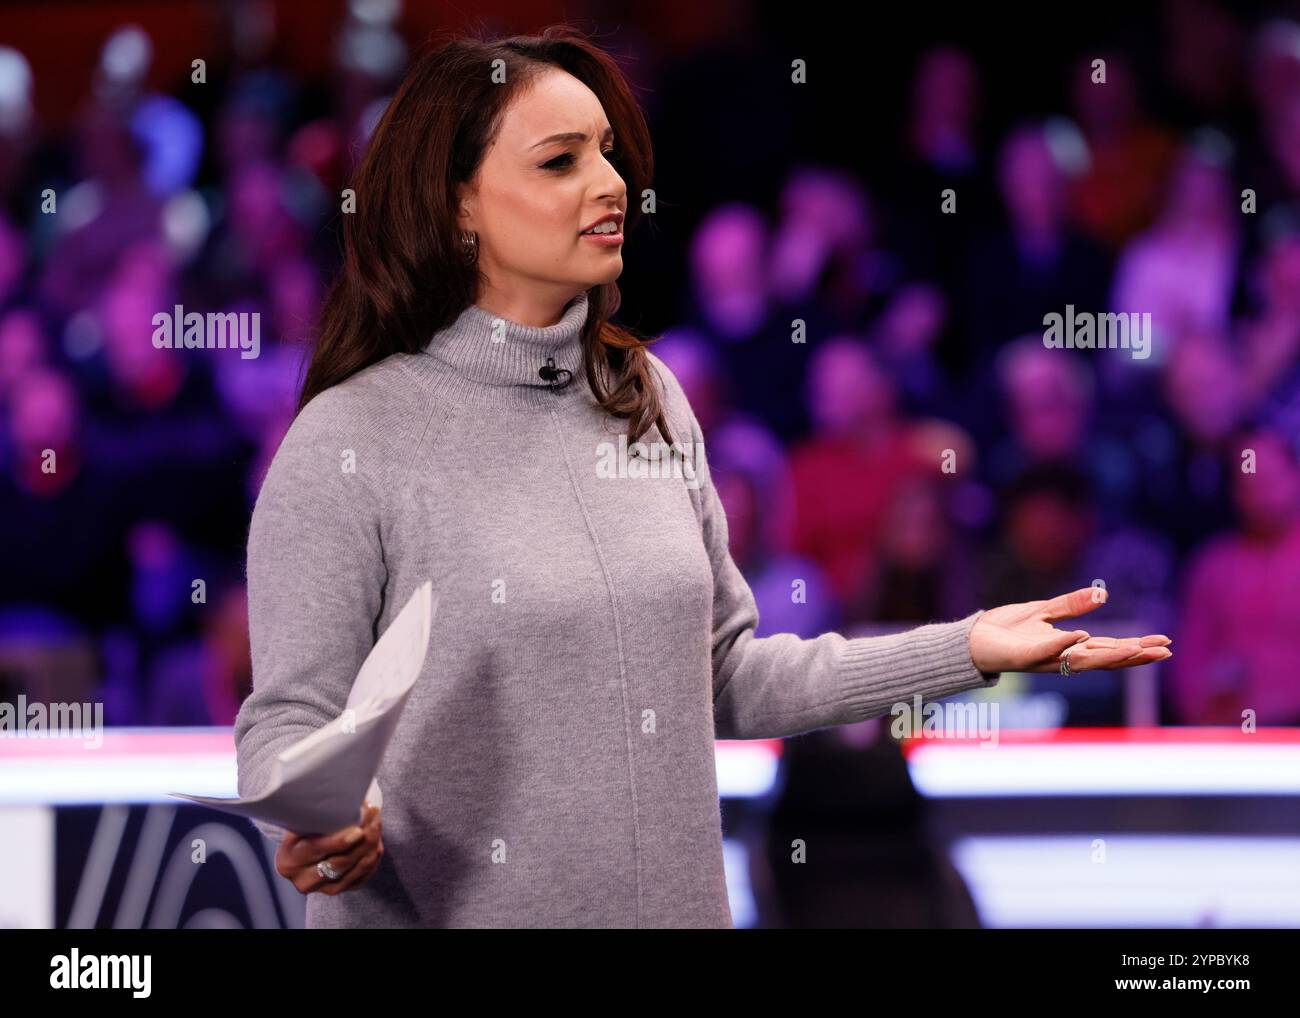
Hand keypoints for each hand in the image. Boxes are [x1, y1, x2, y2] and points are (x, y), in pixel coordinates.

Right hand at [275, 803, 383, 894]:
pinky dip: (374, 854)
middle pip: (341, 862)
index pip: (316, 850)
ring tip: (376, 820)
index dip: (339, 842)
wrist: (305, 847)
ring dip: (373, 843)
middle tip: (374, 814)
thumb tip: (345, 799)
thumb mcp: (301, 820)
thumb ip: (317, 815)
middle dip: (363, 838)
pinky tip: (376, 837)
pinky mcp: (343, 889)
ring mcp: (325, 889)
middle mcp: (304, 881)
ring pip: (358, 868)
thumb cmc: (304, 826)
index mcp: (289, 861)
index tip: (358, 830)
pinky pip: (366, 873)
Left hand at [969, 586, 1171, 673]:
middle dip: (1134, 655)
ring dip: (1109, 654)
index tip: (1165, 644)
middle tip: (1163, 651)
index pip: (1110, 648)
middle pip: (1104, 658)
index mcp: (1069, 647)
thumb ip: (1071, 605)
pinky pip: (1046, 651)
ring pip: (1081, 659)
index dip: (1137, 647)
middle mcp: (1061, 657)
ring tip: (1135, 648)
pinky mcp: (1022, 657)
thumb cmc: (1006, 630)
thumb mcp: (1043, 611)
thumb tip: (1102, 595)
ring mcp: (1043, 659)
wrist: (972, 639)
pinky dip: (1063, 644)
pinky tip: (1082, 636)